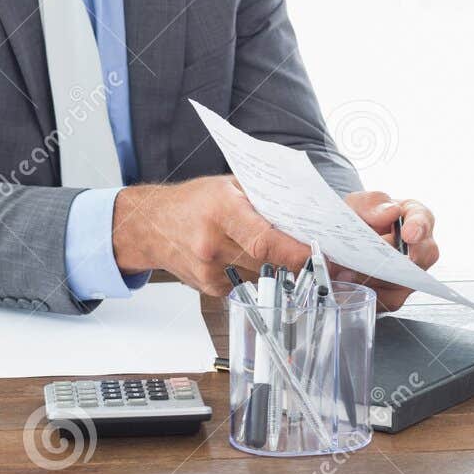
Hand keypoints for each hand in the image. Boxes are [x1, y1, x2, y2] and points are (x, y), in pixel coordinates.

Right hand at [110, 175, 314, 296]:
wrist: (151, 225)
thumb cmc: (194, 201)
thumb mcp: (229, 185)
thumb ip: (265, 196)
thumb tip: (305, 210)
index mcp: (222, 211)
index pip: (266, 240)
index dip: (296, 252)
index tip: (322, 257)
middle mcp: (213, 244)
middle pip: (268, 261)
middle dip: (294, 260)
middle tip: (318, 256)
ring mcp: (209, 270)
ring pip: (261, 276)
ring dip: (274, 266)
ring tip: (274, 250)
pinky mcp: (209, 288)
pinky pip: (246, 284)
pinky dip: (254, 273)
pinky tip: (243, 257)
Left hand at [330, 191, 438, 311]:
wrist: (342, 242)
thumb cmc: (359, 219)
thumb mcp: (359, 204)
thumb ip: (373, 203)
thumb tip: (390, 211)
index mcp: (414, 218)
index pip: (424, 220)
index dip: (418, 227)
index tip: (409, 234)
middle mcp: (418, 248)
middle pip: (422, 257)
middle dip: (396, 260)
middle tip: (371, 260)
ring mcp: (410, 274)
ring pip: (404, 283)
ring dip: (376, 279)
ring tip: (348, 272)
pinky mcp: (395, 294)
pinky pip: (389, 300)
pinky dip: (369, 294)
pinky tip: (348, 286)